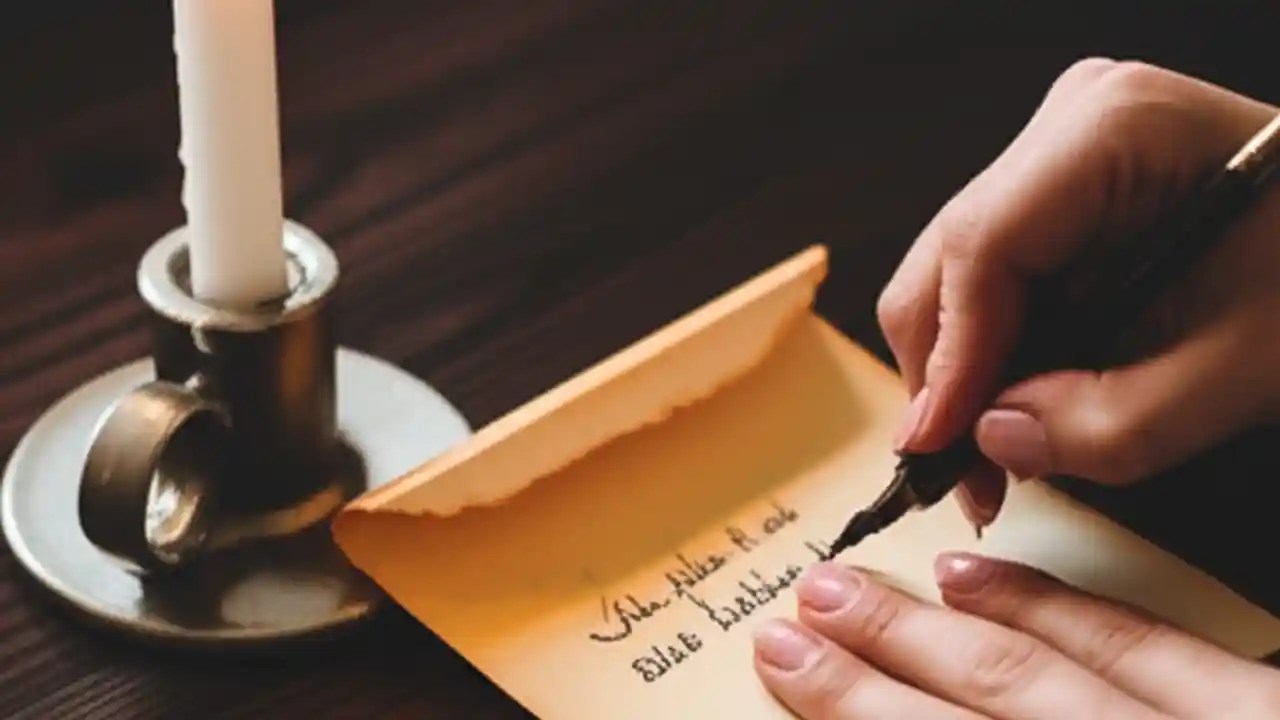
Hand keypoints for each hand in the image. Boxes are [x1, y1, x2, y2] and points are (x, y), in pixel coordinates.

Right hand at [753, 557, 1279, 718]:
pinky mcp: (1270, 718)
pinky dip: (1059, 614)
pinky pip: (1155, 651)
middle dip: (875, 675)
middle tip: (797, 621)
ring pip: (1052, 682)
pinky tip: (989, 584)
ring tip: (858, 593)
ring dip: (941, 634)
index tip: (783, 676)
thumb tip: (950, 717)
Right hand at [876, 58, 1279, 528]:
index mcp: (1116, 130)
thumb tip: (992, 440)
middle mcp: (1068, 125)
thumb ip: (1114, 423)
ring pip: (951, 275)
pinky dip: (994, 349)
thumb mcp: (1245, 370)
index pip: (982, 245)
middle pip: (946, 260)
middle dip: (946, 375)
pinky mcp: (1055, 192)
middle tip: (964, 473)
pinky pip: (988, 278)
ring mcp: (1056, 154)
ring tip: (995, 448)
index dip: (948, 356)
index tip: (936, 445)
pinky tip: (1022, 400)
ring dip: (964, 371)